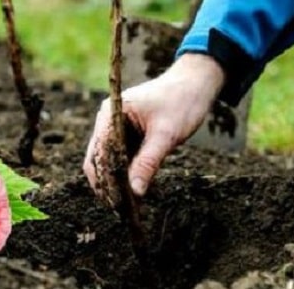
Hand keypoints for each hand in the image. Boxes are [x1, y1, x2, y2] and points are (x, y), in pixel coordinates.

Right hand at [83, 53, 224, 198]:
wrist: (196, 83)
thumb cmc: (182, 102)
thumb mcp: (166, 135)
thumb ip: (148, 163)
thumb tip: (135, 192)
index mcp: (112, 113)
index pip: (99, 153)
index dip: (105, 180)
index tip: (117, 203)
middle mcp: (108, 119)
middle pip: (97, 159)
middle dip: (108, 184)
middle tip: (121, 211)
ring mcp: (117, 126)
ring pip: (108, 161)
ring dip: (116, 182)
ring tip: (127, 207)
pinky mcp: (128, 133)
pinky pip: (121, 158)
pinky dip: (126, 174)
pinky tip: (135, 191)